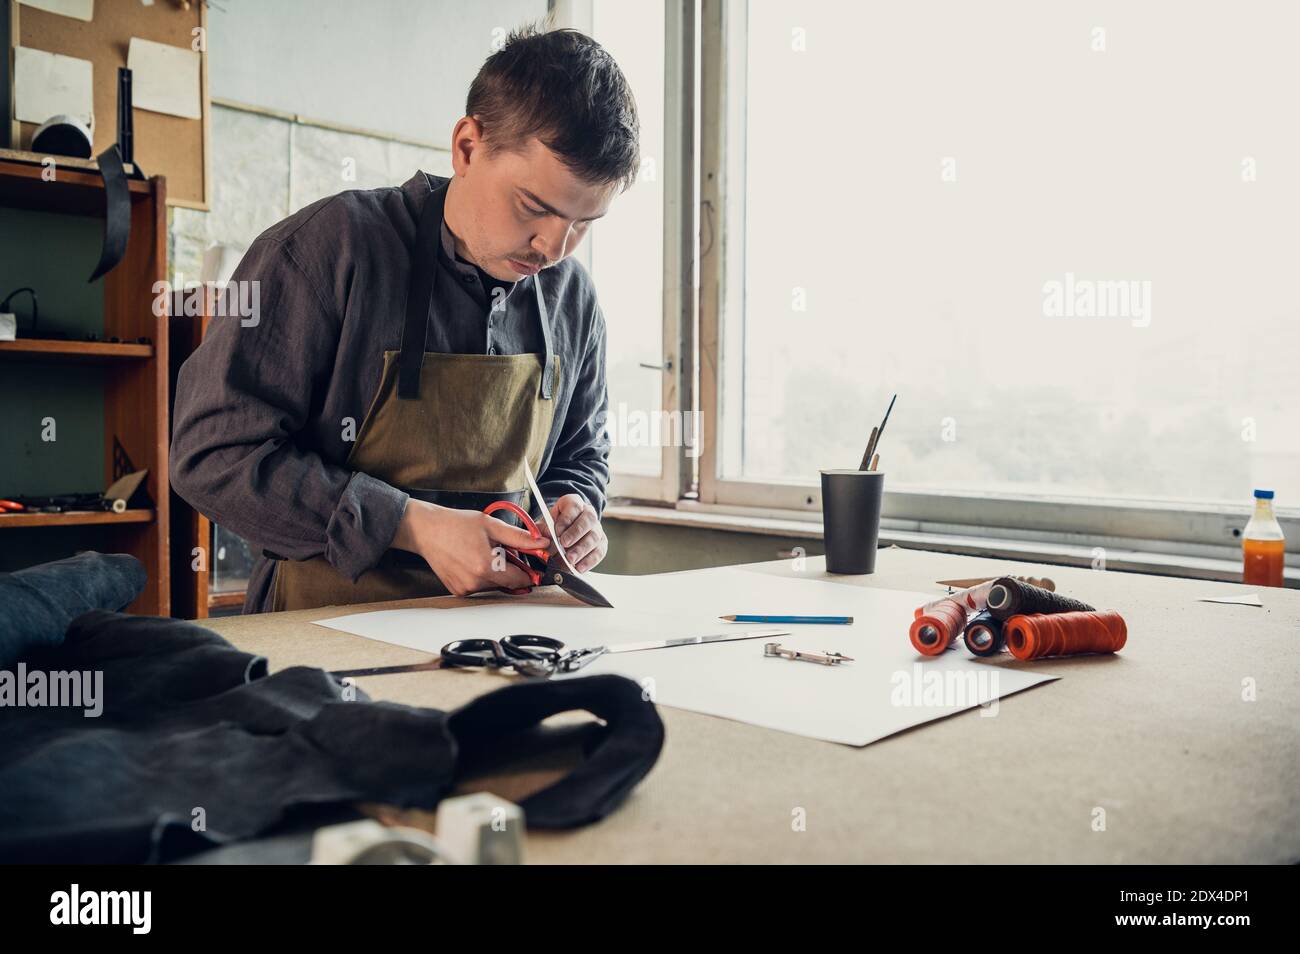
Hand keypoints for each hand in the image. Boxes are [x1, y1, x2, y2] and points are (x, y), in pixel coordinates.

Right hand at [390, 499, 540, 596]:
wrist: (426, 530)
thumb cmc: (456, 525)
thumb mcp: (491, 525)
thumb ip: (519, 537)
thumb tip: (542, 544)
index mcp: (486, 566)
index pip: (519, 579)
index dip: (528, 572)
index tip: (532, 566)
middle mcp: (475, 582)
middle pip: (507, 583)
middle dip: (510, 569)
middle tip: (501, 550)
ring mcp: (465, 589)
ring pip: (493, 585)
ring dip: (496, 573)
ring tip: (484, 553)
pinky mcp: (457, 591)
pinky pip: (479, 586)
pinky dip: (482, 576)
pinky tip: (473, 560)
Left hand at [546, 493, 606, 572]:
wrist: (560, 536)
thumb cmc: (551, 528)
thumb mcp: (543, 525)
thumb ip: (541, 531)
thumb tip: (544, 539)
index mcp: (573, 503)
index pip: (574, 506)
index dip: (566, 518)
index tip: (557, 531)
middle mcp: (588, 513)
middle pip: (588, 519)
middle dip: (576, 532)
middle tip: (564, 544)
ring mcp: (597, 529)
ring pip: (594, 537)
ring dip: (582, 549)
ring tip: (570, 559)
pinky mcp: (601, 544)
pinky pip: (599, 552)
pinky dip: (589, 561)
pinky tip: (579, 567)